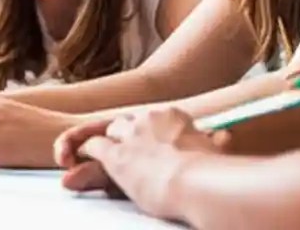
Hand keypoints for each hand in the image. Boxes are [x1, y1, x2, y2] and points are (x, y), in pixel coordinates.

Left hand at [57, 109, 227, 221]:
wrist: (200, 183)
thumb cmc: (215, 173)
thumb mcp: (217, 151)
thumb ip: (216, 142)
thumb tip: (227, 137)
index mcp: (174, 116)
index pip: (153, 119)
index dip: (146, 131)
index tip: (148, 142)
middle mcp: (149, 119)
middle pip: (127, 121)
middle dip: (120, 133)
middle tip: (115, 147)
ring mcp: (131, 135)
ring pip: (108, 130)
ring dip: (100, 141)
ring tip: (88, 151)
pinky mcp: (117, 155)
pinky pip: (93, 146)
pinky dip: (82, 151)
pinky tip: (73, 158)